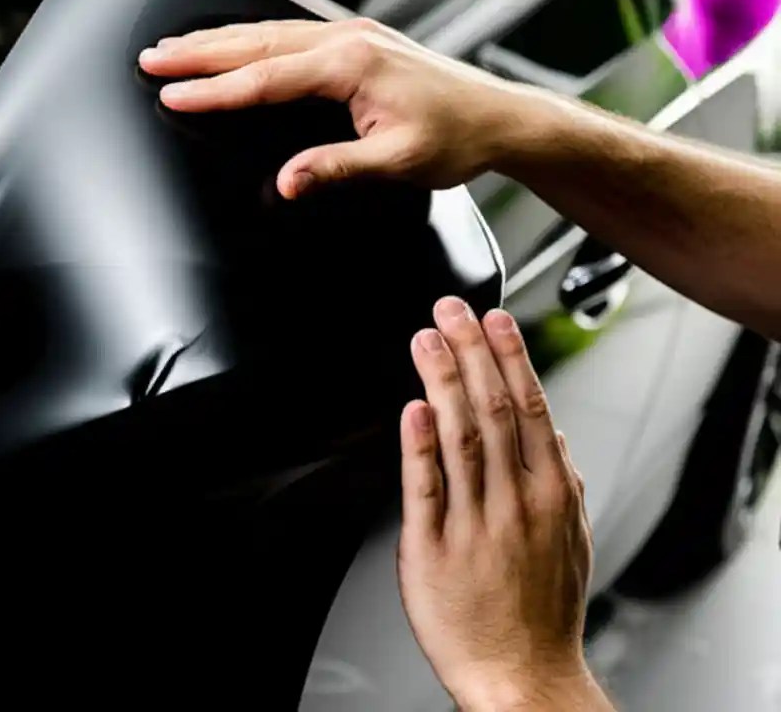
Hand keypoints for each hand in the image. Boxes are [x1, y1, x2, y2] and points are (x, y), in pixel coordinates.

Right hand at [138, 18, 542, 194]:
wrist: (497, 118)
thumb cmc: (455, 137)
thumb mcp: (395, 163)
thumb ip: (335, 169)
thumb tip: (287, 181)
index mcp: (351, 66)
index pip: (264, 79)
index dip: (213, 90)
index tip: (172, 93)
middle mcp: (347, 41)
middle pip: (255, 44)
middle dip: (198, 52)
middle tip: (152, 59)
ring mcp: (351, 37)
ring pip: (268, 33)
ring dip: (218, 41)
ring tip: (175, 48)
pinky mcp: (355, 43)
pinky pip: (289, 33)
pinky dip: (251, 38)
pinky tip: (233, 42)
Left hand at [398, 298, 609, 710]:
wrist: (520, 672)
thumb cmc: (540, 610)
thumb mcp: (570, 540)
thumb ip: (561, 482)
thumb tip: (555, 434)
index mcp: (549, 494)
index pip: (530, 408)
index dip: (508, 358)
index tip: (491, 319)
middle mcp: (513, 502)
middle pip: (493, 410)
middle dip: (469, 353)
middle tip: (450, 310)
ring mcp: (472, 524)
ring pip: (459, 438)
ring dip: (442, 381)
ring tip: (425, 340)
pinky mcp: (431, 549)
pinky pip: (425, 489)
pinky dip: (419, 446)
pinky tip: (413, 410)